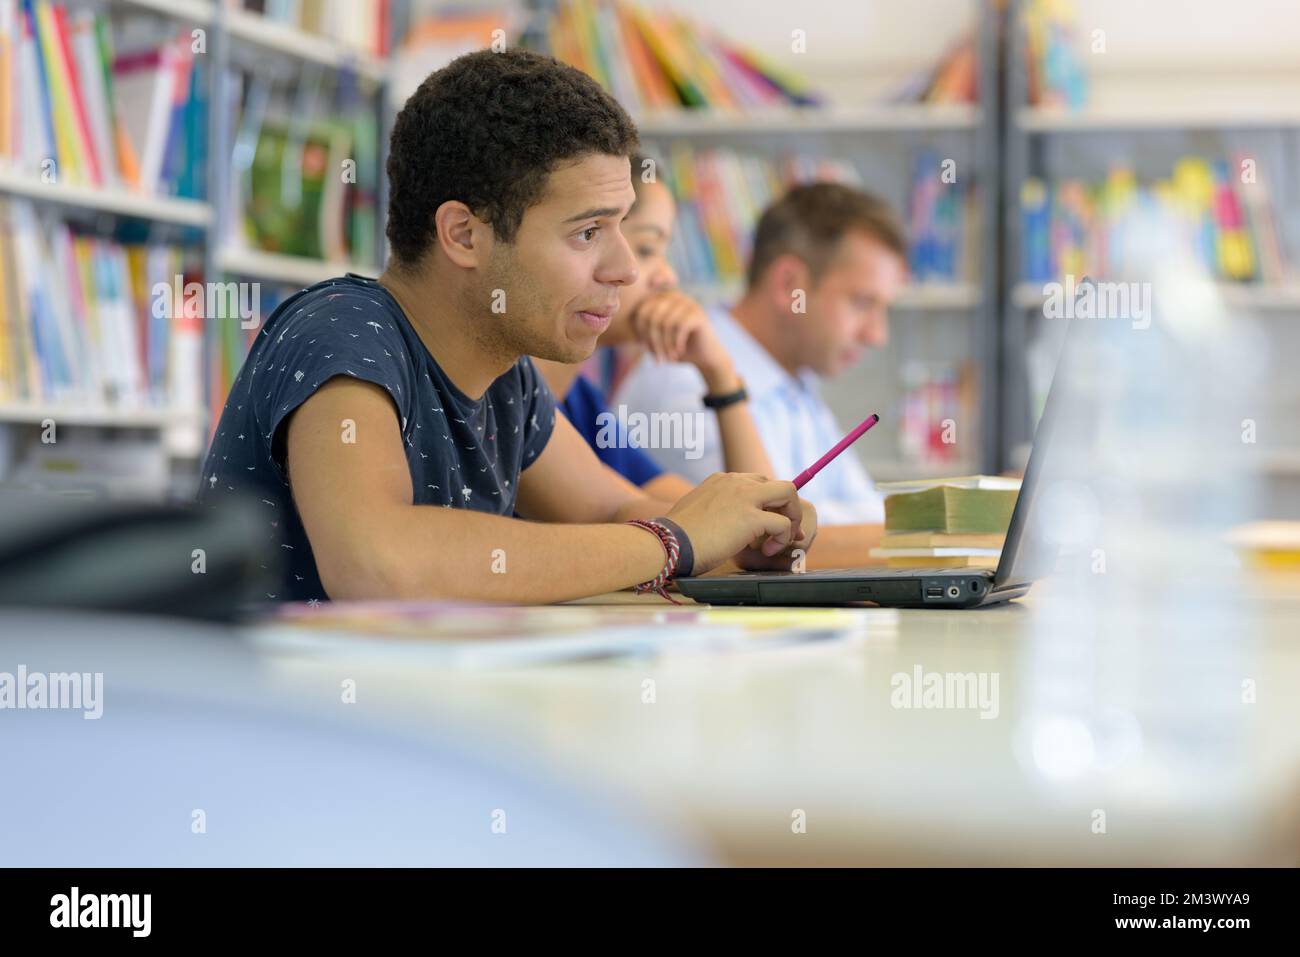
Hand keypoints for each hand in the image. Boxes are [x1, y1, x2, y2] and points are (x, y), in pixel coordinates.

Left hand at [630, 290, 736, 388]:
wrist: (706, 358)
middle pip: (652, 315)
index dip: (642, 333)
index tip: (648, 350)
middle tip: (658, 358)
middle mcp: (674, 296)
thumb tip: (623, 326)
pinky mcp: (698, 314)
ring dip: (664, 345)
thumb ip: (644, 330)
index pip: (642, 311)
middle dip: (652, 340)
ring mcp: (688, 303)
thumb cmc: (678, 348)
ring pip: (665, 322)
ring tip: (668, 358)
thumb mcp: (657, 339)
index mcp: (662, 300)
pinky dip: (675, 343)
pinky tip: (678, 353)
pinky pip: (679, 326)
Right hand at [665, 473, 804, 574]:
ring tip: (781, 541)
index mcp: (723, 480)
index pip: (759, 483)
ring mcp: (745, 497)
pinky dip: (781, 539)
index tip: (770, 523)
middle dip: (788, 508)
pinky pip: (783, 524)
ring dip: (792, 518)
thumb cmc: (678, 536)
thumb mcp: (698, 511)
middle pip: (779, 485)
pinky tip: (766, 552)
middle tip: (787, 532)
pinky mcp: (751, 517)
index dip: (770, 503)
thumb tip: (726, 524)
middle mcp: (736, 482)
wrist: (668, 544)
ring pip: (789, 493)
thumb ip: (716, 509)